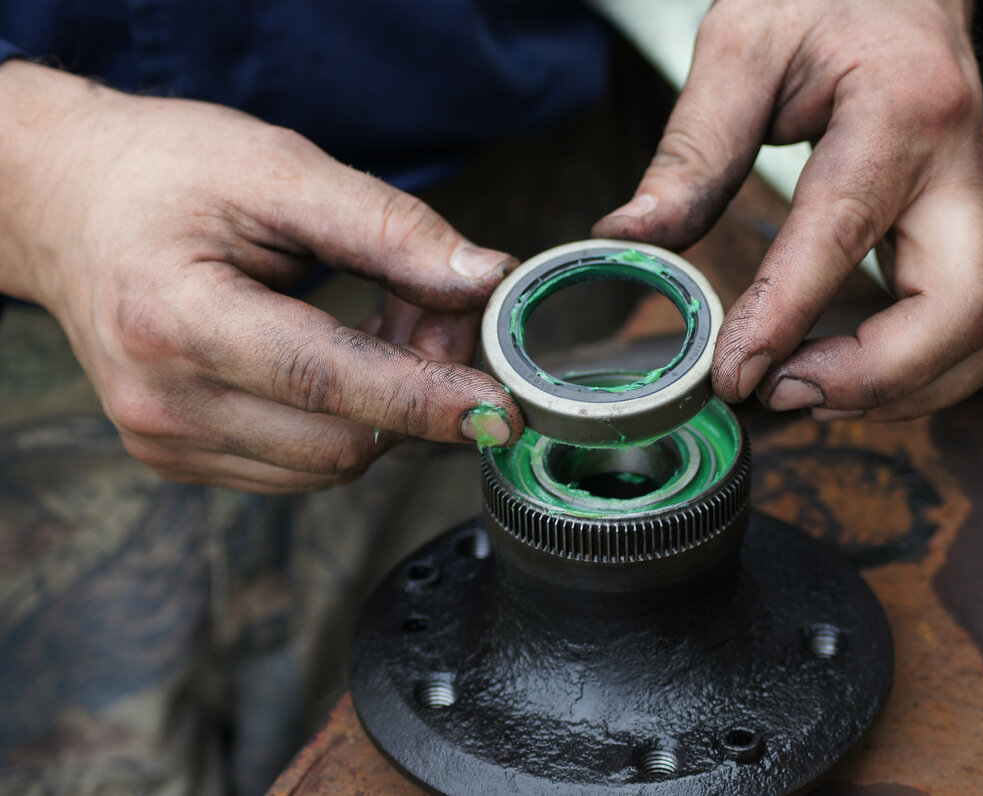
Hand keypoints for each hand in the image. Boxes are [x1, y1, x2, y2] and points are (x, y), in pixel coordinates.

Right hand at [0, 60, 520, 492]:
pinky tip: (343, 361)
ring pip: (329, 465)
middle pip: (342, 441)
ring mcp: (164, 440)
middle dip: (416, 391)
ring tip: (381, 322)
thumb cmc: (164, 172)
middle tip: (438, 313)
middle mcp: (161, 400)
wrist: (66, 203)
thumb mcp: (278, 169)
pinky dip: (345, 423)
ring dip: (385, 409)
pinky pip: (298, 468)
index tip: (500, 406)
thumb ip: (387, 228)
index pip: (327, 381)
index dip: (425, 396)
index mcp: (175, 318)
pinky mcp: (176, 457)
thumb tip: (481, 281)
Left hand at [594, 0, 982, 420]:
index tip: (731, 375)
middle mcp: (960, 165)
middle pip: (966, 312)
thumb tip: (629, 237)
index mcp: (898, 108)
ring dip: (908, 389)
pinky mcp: (974, 227)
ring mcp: (980, 201)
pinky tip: (847, 370)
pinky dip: (922, 371)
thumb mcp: (744, 44)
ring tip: (810, 390)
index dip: (784, 318)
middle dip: (875, 379)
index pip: (844, 232)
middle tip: (781, 390)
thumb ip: (693, 147)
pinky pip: (981, 324)